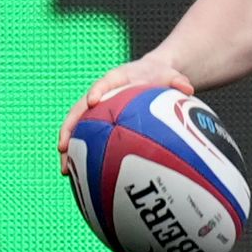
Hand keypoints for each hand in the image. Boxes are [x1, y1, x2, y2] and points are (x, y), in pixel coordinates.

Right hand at [56, 53, 193, 174]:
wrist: (151, 74)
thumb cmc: (160, 76)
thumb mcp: (171, 75)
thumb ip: (177, 80)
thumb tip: (189, 88)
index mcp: (117, 79)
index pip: (104, 83)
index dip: (97, 91)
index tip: (92, 102)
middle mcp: (101, 94)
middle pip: (79, 111)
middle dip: (69, 128)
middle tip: (62, 146)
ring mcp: (97, 110)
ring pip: (77, 129)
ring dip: (68, 148)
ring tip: (65, 170)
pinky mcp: (99, 122)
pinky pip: (87, 139)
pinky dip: (81, 156)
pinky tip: (79, 177)